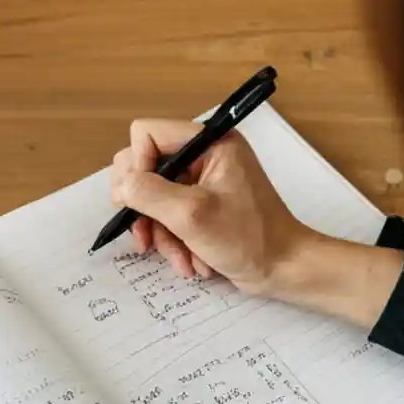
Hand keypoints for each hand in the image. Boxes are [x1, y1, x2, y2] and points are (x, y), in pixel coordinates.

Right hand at [109, 119, 316, 294]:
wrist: (284, 270)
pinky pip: (166, 216)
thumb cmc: (249, 238)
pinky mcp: (200, 205)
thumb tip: (120, 186)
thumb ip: (147, 193)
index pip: (146, 134)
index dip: (136, 166)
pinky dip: (172, 241)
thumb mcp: (190, 214)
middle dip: (143, 207)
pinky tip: (189, 260)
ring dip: (159, 232)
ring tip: (178, 257)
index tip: (140, 199)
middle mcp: (203, 155)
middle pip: (143, 168)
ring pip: (151, 198)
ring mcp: (201, 181)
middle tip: (145, 235)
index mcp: (209, 143)